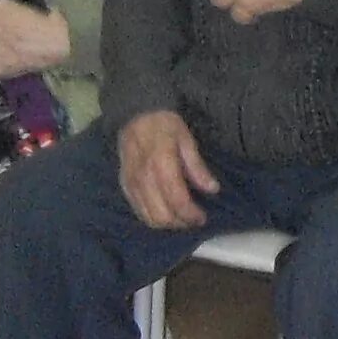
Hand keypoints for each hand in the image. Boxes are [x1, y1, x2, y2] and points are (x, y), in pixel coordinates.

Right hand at [117, 110, 219, 229]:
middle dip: (180, 223)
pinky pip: (137, 211)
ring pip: (148, 217)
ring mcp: (131, 183)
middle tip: (194, 219)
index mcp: (161, 163)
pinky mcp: (124, 186)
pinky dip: (153, 217)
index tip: (202, 217)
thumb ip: (197, 167)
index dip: (191, 214)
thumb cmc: (165, 125)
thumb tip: (213, 189)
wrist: (135, 114)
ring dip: (167, 223)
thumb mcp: (186, 139)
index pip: (177, 199)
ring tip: (182, 218)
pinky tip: (166, 212)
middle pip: (161, 215)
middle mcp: (143, 177)